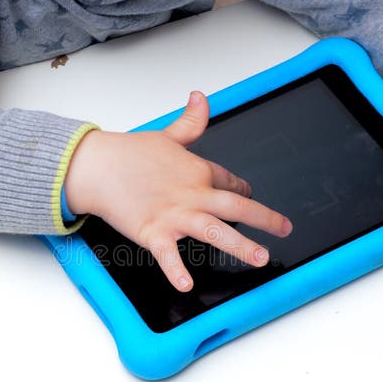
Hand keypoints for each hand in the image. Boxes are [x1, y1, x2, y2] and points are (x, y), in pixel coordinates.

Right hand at [65, 90, 292, 290]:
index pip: (230, 182)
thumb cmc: (129, 152)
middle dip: (265, 218)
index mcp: (198, 171)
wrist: (97, 165)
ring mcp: (175, 215)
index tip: (252, 195)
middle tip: (284, 229)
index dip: (244, 189)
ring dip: (240, 245)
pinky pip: (168, 255)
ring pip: (215, 231)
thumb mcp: (167, 134)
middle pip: (236, 206)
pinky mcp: (153, 231)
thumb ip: (190, 121)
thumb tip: (202, 97)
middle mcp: (192, 194)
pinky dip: (176, 270)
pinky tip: (185, 284)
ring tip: (260, 257)